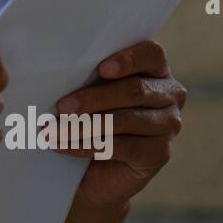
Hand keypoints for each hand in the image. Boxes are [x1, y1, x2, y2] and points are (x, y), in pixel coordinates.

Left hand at [53, 40, 185, 210]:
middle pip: (135, 90)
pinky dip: (84, 145)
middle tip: (62, 107)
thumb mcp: (91, 90)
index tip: (102, 69)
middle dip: (94, 98)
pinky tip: (62, 145)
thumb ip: (87, 77)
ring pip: (126, 120)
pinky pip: (120, 147)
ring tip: (53, 131)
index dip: (128, 60)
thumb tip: (58, 74)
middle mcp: (169, 94)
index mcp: (155, 68)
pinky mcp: (159, 153)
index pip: (151, 54)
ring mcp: (168, 124)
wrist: (97, 167)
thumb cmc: (91, 114)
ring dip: (85, 126)